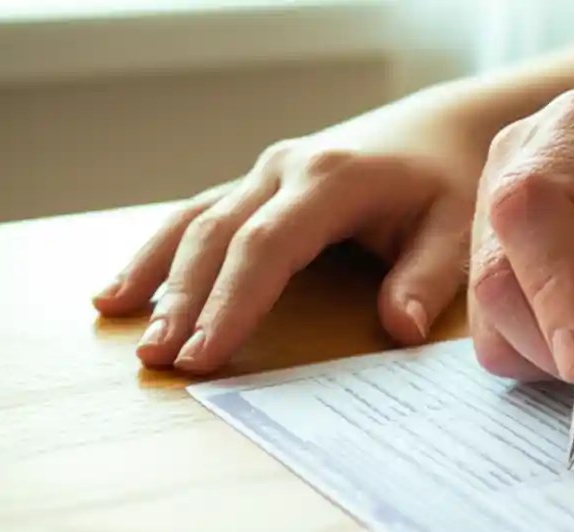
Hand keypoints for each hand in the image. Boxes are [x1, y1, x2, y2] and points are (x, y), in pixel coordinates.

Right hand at [93, 91, 488, 372]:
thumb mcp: (456, 227)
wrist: (438, 130)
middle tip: (156, 359)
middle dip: (183, 299)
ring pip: (194, 222)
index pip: (266, 246)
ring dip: (155, 274)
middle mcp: (284, 169)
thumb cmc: (446, 183)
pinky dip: (157, 254)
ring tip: (117, 321)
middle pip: (217, 236)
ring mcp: (263, 173)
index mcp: (331, 179)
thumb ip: (427, 276)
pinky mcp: (254, 184)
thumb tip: (400, 331)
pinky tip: (121, 292)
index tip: (203, 355)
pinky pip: (196, 217)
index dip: (232, 302)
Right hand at [468, 88, 573, 401]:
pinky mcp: (487, 268)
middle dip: (560, 348)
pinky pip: (497, 340)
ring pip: (492, 321)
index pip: (530, 206)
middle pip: (498, 277)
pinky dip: (549, 362)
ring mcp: (487, 217)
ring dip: (559, 362)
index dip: (551, 288)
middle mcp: (513, 164)